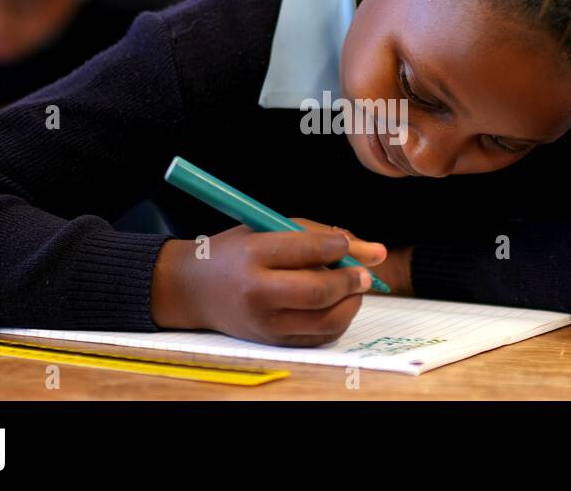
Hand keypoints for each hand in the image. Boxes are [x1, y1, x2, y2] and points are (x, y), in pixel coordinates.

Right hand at [150, 220, 385, 345]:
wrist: (194, 290)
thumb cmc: (237, 252)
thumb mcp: (268, 229)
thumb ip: (319, 235)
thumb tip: (375, 251)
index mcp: (253, 255)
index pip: (307, 249)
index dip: (340, 245)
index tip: (349, 243)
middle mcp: (258, 293)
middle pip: (319, 291)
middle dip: (351, 280)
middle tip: (364, 273)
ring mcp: (266, 324)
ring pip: (326, 319)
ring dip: (351, 302)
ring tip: (352, 287)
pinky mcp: (275, 342)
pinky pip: (321, 337)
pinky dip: (338, 320)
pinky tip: (336, 304)